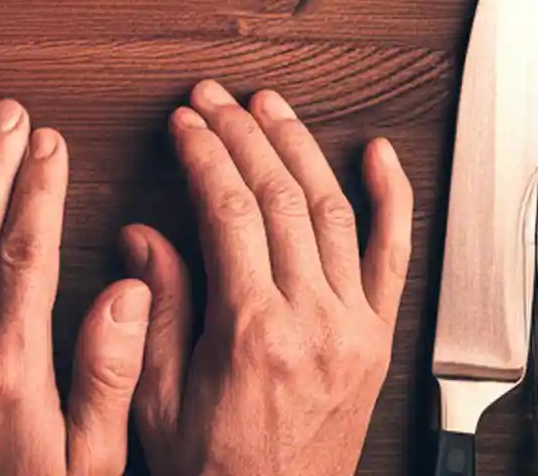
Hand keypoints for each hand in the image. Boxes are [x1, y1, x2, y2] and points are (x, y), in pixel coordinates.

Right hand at [122, 81, 413, 475]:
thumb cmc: (214, 467)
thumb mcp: (158, 395)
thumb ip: (156, 309)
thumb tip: (143, 235)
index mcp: (253, 333)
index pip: (230, 211)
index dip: (205, 155)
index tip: (186, 122)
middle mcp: (313, 321)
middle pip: (280, 197)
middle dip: (243, 135)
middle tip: (216, 98)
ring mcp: (353, 326)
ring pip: (332, 211)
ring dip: (300, 148)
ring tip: (270, 107)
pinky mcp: (377, 337)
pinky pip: (394, 255)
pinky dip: (391, 198)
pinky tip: (378, 154)